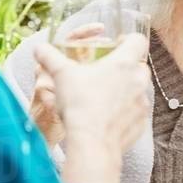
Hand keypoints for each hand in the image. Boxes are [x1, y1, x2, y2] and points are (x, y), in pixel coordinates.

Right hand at [33, 31, 149, 154]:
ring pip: (139, 89)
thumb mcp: (61, 75)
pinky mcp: (142, 122)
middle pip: (139, 65)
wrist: (92, 143)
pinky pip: (137, 111)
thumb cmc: (79, 105)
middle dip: (126, 66)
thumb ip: (49, 57)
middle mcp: (139, 80)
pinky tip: (108, 115)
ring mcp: (143, 102)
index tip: (115, 45)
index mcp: (124, 63)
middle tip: (106, 72)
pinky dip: (127, 110)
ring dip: (127, 88)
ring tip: (104, 96)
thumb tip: (39, 48)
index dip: (128, 40)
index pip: (138, 41)